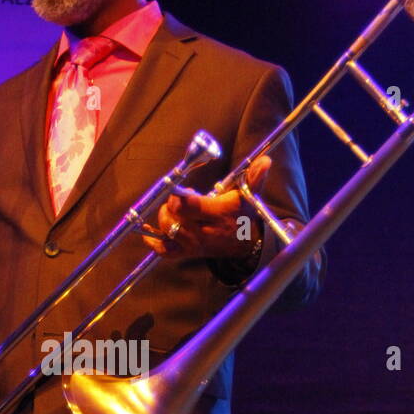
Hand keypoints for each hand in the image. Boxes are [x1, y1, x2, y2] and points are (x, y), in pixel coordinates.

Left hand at [141, 154, 270, 260]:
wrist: (245, 244)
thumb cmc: (242, 216)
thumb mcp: (249, 196)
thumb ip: (254, 178)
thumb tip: (265, 161)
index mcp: (216, 215)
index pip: (187, 206)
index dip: (178, 196)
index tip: (184, 191)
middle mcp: (202, 233)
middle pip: (173, 219)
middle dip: (171, 206)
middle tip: (180, 200)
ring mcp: (193, 245)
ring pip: (167, 233)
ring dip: (165, 219)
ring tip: (174, 211)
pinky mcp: (186, 253)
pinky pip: (164, 251)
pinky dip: (154, 242)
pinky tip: (148, 231)